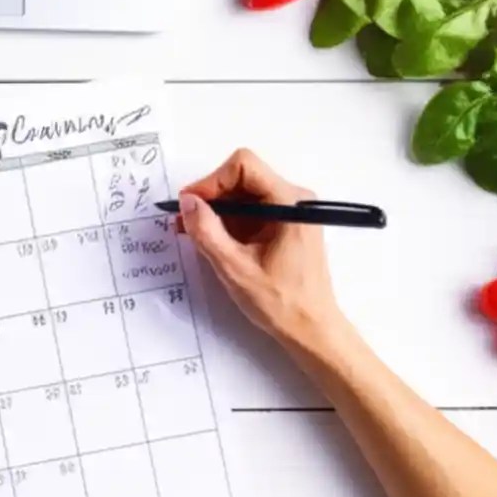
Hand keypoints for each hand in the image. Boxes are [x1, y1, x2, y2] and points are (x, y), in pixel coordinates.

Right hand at [179, 149, 344, 348]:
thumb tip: (188, 203)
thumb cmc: (281, 303)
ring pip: (244, 194)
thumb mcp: (235, 268)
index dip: (212, 181)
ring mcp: (291, 212)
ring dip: (217, 210)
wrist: (312, 329)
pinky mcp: (285, 225)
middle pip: (243, 178)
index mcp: (290, 204)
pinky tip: (211, 239)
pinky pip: (252, 211)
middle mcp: (294, 201)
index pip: (244, 167)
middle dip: (211, 196)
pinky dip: (229, 221)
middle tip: (185, 219)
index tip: (191, 204)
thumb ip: (208, 231)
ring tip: (193, 231)